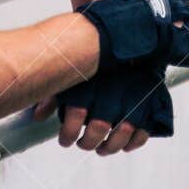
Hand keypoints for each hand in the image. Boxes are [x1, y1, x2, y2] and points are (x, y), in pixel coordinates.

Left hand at [38, 63, 172, 155]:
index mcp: (93, 80)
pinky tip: (125, 146)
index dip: (67, 134)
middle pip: (99, 127)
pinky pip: (144, 130)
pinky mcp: (151, 102)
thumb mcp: (77, 72)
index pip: (76, 115)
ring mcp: (135, 97)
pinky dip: (134, 143)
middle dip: (87, 142)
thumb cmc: (102, 60)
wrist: (137, 40)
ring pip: (122, 133)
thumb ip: (57, 93)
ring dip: (109, 147)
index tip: (65, 140)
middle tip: (82, 144)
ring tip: (101, 148)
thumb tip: (37, 115)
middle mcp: (114, 89)